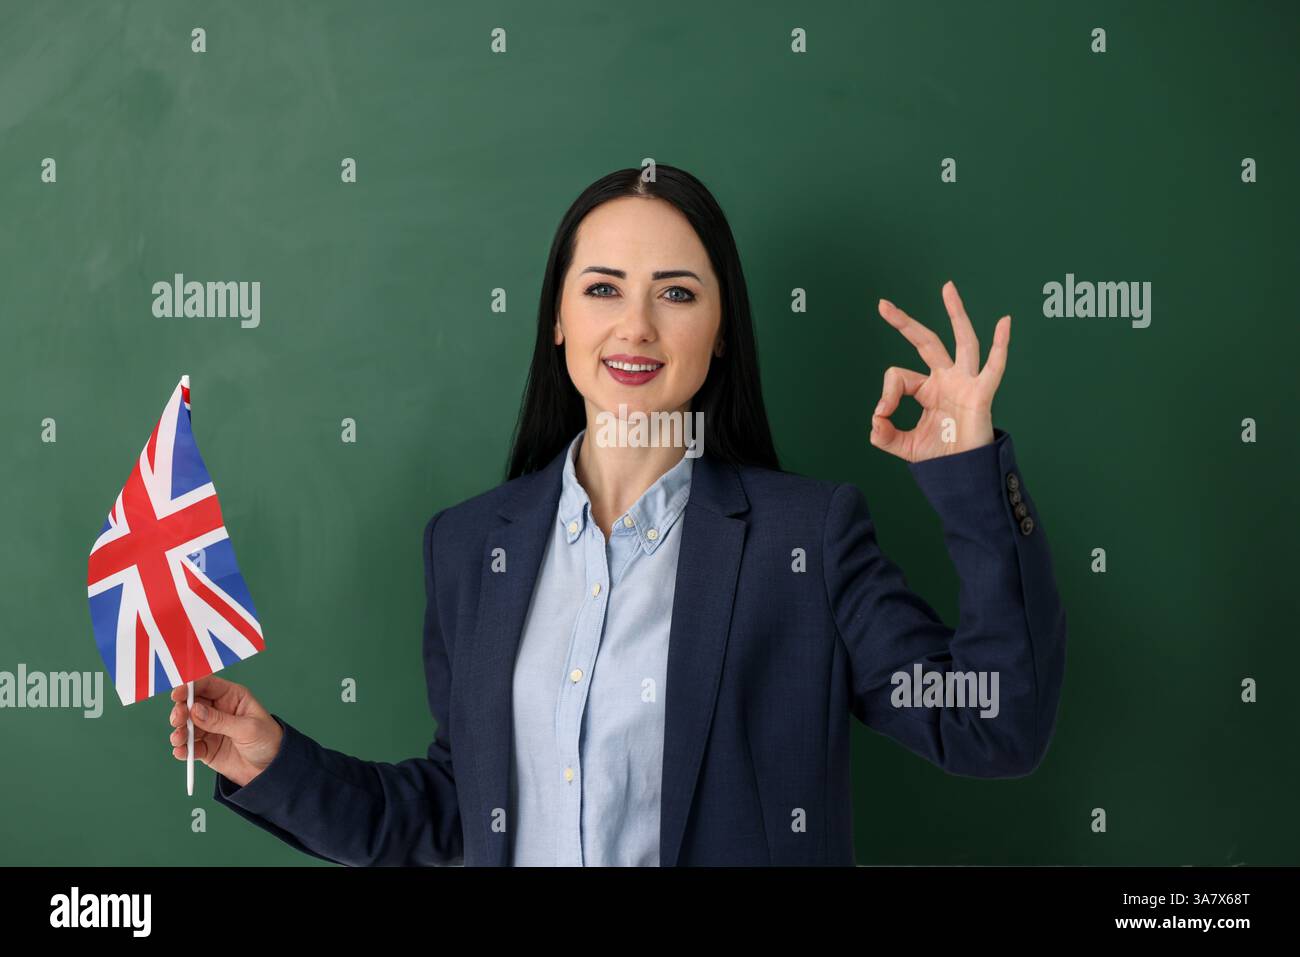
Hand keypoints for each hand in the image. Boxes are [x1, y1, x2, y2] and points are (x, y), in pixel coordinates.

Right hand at [168, 674, 283, 788]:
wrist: (270, 770)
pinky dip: (182, 749)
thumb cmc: (267, 740)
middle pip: (191, 704)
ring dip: (179, 730)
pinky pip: (189, 747)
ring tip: (179, 738)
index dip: (190, 687)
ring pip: (186, 726)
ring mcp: (210, 729)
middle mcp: (218, 710)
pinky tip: (181, 751)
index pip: (207, 686)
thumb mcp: (248, 728)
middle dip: (181, 710)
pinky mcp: (206, 748)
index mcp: (231, 696)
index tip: (177, 694)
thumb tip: (194, 710)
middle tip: (178, 719)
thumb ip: (220, 720)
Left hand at [871, 280, 1008, 462]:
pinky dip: (1001, 344)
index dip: (886, 393)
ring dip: (955, 314)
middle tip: (883, 305)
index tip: (883, 414)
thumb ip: (884, 434)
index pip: (899, 377)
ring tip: (947, 288)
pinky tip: (1004, 322)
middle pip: (926, 342)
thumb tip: (876, 418)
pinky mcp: (982, 394)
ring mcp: (966, 383)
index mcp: (928, 389)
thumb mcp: (902, 445)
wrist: (962, 475)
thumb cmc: (939, 457)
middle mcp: (947, 380)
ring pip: (962, 341)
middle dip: (905, 323)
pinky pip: (994, 366)